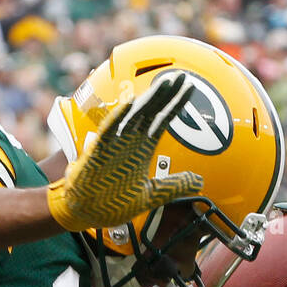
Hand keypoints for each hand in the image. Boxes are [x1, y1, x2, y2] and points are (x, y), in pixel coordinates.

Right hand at [46, 71, 203, 233]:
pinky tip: (130, 104)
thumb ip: (174, 186)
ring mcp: (114, 143)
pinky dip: (119, 117)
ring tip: (164, 84)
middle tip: (182, 75)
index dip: (176, 103)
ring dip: (148, 100)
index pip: (163, 119)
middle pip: (151, 111)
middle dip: (166, 93)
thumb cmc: (115, 202)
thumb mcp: (151, 195)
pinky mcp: (98, 151)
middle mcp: (131, 140)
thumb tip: (200, 182)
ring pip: (133, 116)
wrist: (86, 212)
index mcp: (142, 147)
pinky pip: (109, 131)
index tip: (189, 86)